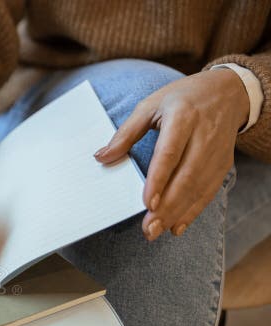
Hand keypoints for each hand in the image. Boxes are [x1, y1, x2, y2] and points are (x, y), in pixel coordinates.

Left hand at [95, 68, 248, 239]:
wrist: (227, 92)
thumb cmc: (181, 99)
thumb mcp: (150, 106)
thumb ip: (125, 133)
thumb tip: (101, 157)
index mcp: (182, 117)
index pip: (169, 153)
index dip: (158, 180)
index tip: (146, 203)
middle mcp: (203, 136)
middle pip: (186, 176)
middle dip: (167, 206)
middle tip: (148, 228)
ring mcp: (216, 152)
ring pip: (199, 188)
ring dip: (178, 213)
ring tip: (157, 231)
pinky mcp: (223, 163)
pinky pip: (209, 191)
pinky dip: (193, 211)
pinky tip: (177, 226)